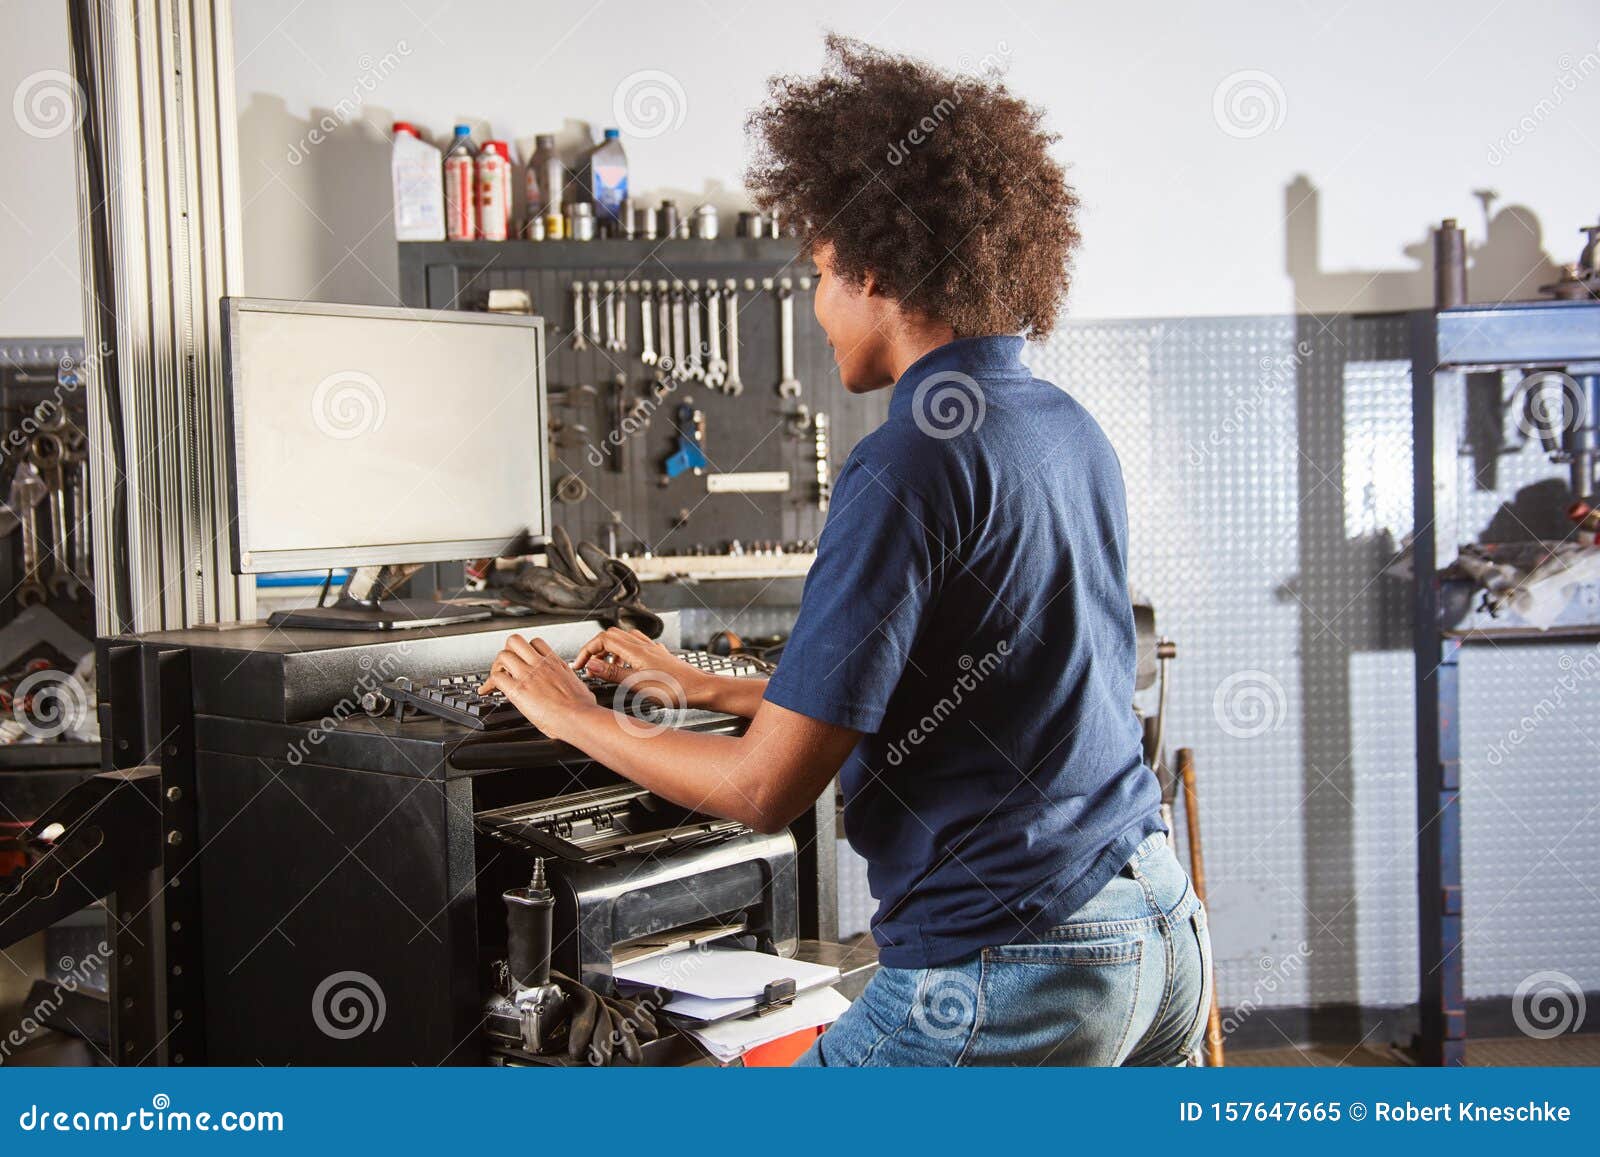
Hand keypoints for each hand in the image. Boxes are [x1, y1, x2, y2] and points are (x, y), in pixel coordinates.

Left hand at [478, 635, 595, 737]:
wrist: (580, 718)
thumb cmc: (583, 708)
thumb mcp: (579, 686)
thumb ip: (569, 683)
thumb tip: (573, 690)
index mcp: (555, 663)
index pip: (535, 643)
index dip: (525, 651)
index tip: (523, 662)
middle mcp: (540, 665)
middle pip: (515, 641)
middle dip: (508, 652)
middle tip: (506, 667)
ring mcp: (528, 675)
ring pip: (502, 655)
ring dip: (497, 666)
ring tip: (497, 679)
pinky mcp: (518, 690)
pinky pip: (496, 677)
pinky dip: (490, 684)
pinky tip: (490, 692)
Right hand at [572, 627, 711, 709]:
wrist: (700, 689)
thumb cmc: (675, 690)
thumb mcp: (637, 685)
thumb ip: (613, 673)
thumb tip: (591, 664)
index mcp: (636, 650)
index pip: (603, 639)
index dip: (587, 650)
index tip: (580, 664)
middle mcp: (644, 646)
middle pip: (612, 635)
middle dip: (596, 648)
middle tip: (589, 665)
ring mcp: (653, 649)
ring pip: (625, 640)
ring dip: (610, 651)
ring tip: (606, 668)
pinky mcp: (659, 656)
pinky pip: (637, 646)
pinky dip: (625, 653)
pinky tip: (627, 667)